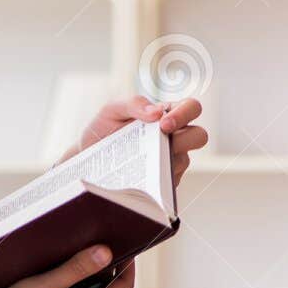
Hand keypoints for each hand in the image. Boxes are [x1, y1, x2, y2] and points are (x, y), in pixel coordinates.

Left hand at [63, 95, 208, 185]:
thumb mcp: (112, 110)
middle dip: (186, 138)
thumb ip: (134, 104)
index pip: (191, 108)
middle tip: (161, 140)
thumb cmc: (103, 129)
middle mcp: (174, 137)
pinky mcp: (163, 181)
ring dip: (166, 161)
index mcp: (167, 114)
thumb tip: (156, 113)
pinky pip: (170, 183)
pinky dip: (156, 180)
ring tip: (142, 163)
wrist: (88, 157)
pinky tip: (139, 179)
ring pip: (184, 161)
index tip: (164, 124)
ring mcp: (170, 160)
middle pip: (199, 136)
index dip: (185, 114)